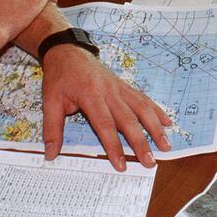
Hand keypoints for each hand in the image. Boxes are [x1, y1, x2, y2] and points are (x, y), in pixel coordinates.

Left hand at [40, 46, 172, 170]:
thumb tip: (50, 155)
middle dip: (141, 142)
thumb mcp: (49, 101)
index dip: (114, 146)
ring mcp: (119, 88)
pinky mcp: (124, 86)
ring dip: (155, 127)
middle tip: (150, 162)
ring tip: (165, 145)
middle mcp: (109, 91)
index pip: (105, 125)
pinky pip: (143, 99)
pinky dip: (156, 111)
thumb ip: (52, 130)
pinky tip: (167, 122)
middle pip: (128, 120)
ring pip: (141, 108)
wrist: (68, 51)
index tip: (121, 165)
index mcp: (90, 96)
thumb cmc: (59, 77)